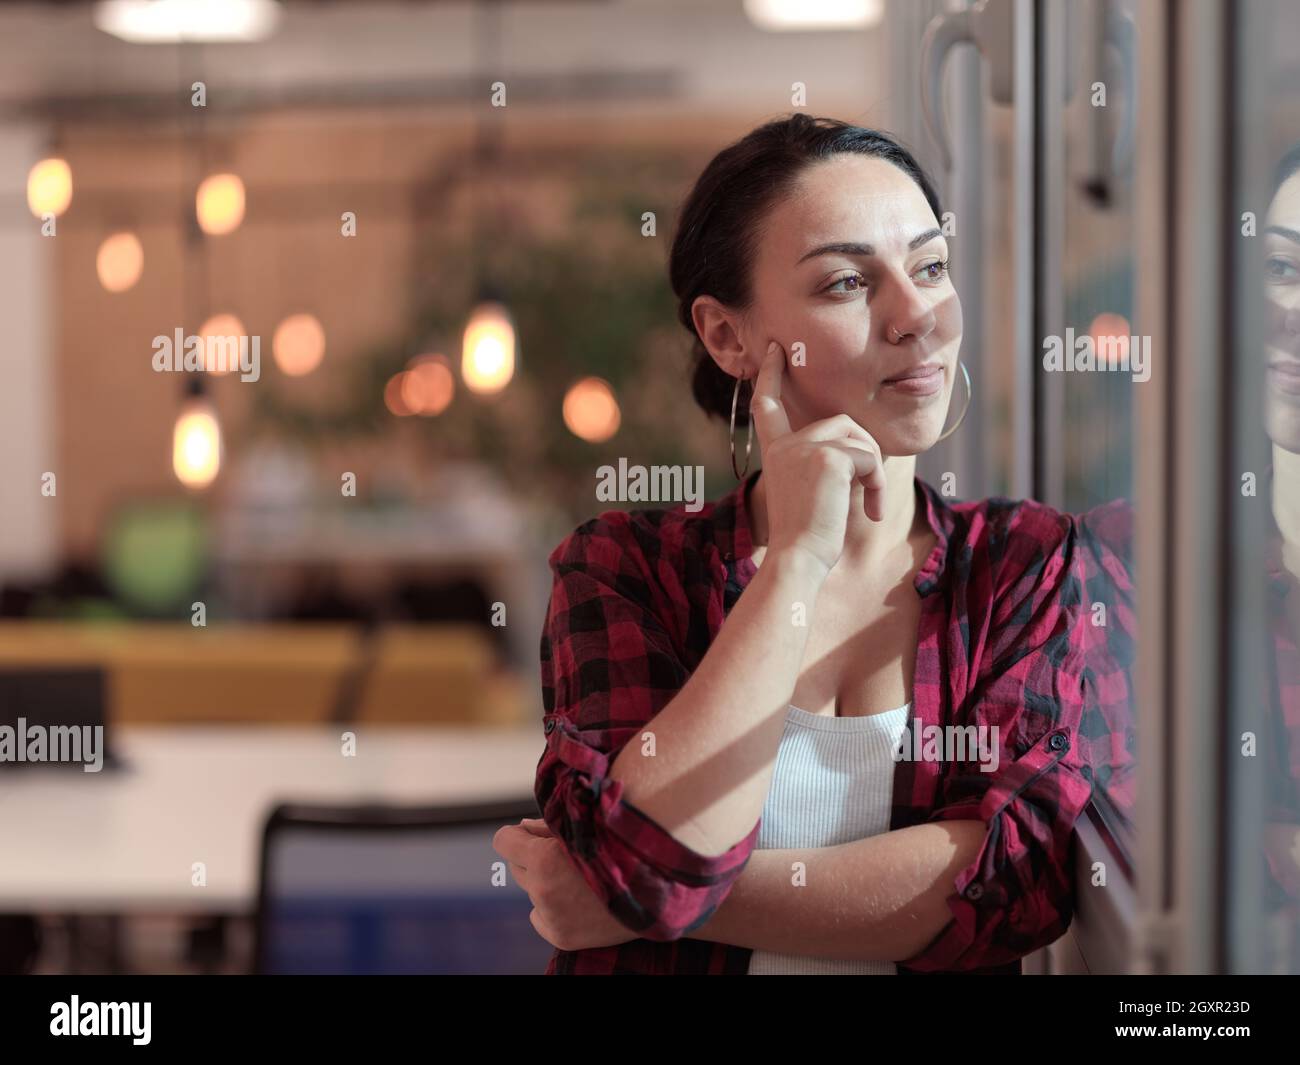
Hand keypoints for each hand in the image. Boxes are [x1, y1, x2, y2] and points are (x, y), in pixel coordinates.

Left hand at [492, 818, 640, 951]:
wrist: (658, 891)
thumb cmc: (623, 848)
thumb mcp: (587, 826)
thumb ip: (548, 826)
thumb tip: (520, 827)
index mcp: (545, 858)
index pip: (504, 841)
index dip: (517, 835)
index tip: (530, 835)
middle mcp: (543, 890)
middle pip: (517, 866)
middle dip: (534, 858)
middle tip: (567, 855)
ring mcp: (551, 916)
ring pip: (531, 890)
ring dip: (547, 882)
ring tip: (582, 879)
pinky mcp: (561, 936)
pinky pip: (539, 916)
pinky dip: (552, 908)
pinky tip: (579, 902)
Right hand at [750, 340, 886, 573]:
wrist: (797, 558)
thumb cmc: (805, 538)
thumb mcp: (808, 493)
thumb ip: (821, 464)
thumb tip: (860, 449)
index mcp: (775, 451)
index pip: (769, 404)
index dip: (773, 374)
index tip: (777, 350)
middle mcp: (786, 444)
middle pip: (842, 424)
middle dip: (866, 456)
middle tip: (869, 497)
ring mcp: (805, 447)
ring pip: (860, 439)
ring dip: (874, 472)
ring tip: (869, 505)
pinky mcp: (829, 457)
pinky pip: (869, 458)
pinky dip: (878, 485)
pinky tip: (871, 511)